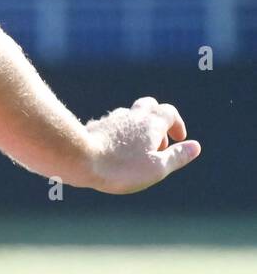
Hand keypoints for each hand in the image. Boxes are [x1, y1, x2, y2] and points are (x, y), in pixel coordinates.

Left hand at [84, 97, 200, 193]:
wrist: (78, 159)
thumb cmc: (121, 167)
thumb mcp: (156, 168)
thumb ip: (177, 156)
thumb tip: (195, 147)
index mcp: (151, 123)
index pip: (169, 112)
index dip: (177, 124)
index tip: (177, 139)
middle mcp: (131, 116)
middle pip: (149, 105)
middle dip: (157, 120)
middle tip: (156, 143)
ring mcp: (111, 120)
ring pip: (128, 115)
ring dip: (136, 128)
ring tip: (135, 151)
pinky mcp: (94, 127)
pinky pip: (110, 125)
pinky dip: (117, 134)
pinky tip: (113, 150)